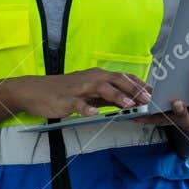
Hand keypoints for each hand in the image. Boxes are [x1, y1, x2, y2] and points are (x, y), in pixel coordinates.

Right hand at [3, 70, 151, 119]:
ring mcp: (78, 89)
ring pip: (100, 88)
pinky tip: (94, 113)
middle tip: (147, 98)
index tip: (152, 91)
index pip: (122, 77)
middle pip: (115, 80)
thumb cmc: (64, 91)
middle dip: (132, 89)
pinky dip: (86, 107)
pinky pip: (77, 104)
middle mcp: (90, 78)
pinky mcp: (66, 100)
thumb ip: (106, 95)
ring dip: (116, 96)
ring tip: (128, 104)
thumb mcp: (88, 91)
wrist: (35, 91)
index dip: (138, 83)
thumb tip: (128, 100)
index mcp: (97, 76)